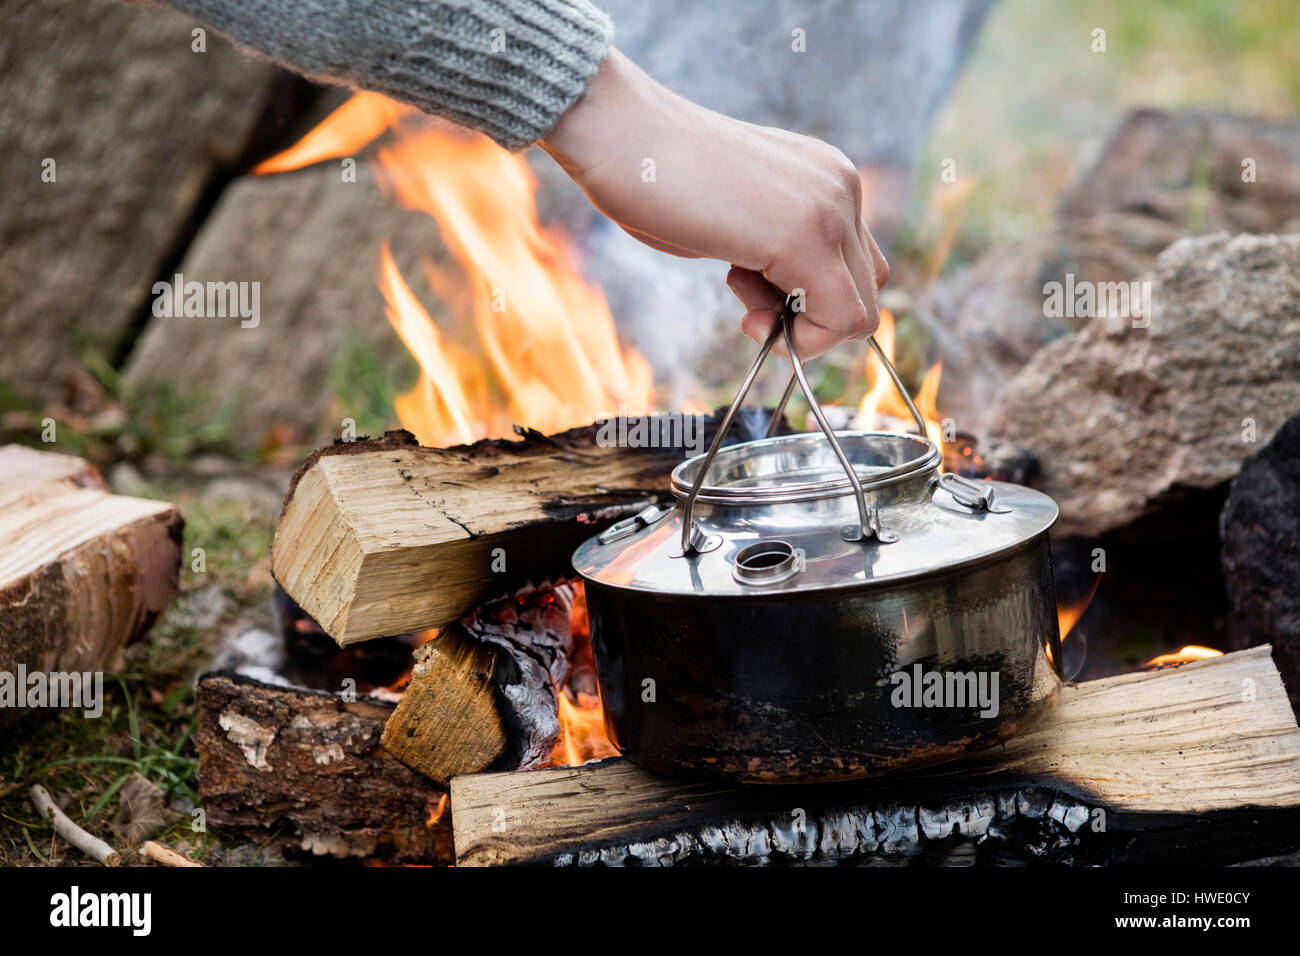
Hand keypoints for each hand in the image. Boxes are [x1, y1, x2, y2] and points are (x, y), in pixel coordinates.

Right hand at [540, 48, 887, 358]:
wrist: (620, 133)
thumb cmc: (658, 176)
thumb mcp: (739, 214)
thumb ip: (777, 246)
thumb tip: (791, 300)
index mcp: (827, 176)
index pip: (858, 266)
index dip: (814, 301)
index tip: (758, 296)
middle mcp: (841, 186)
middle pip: (866, 293)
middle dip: (810, 320)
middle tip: (748, 306)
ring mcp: (830, 209)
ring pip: (860, 314)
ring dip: (802, 329)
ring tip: (739, 290)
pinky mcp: (804, 235)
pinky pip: (839, 321)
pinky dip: (799, 341)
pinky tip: (747, 315)